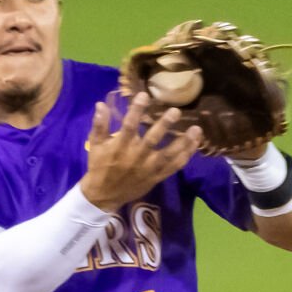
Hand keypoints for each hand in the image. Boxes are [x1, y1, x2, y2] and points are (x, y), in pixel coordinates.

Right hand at [79, 92, 201, 213]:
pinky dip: (185, 156)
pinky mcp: (156, 177)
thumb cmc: (100, 166)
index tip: (144, 95)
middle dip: (164, 125)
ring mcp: (148, 168)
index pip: (128, 126)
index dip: (136, 110)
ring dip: (183, 142)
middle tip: (176, 111)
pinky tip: (195, 144)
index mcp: (120, 147)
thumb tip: (101, 104)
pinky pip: (174, 167)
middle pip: (152, 140)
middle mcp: (136, 157)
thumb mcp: (95, 145)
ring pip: (168, 155)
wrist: (104, 196)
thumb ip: (99, 125)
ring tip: (196, 129)